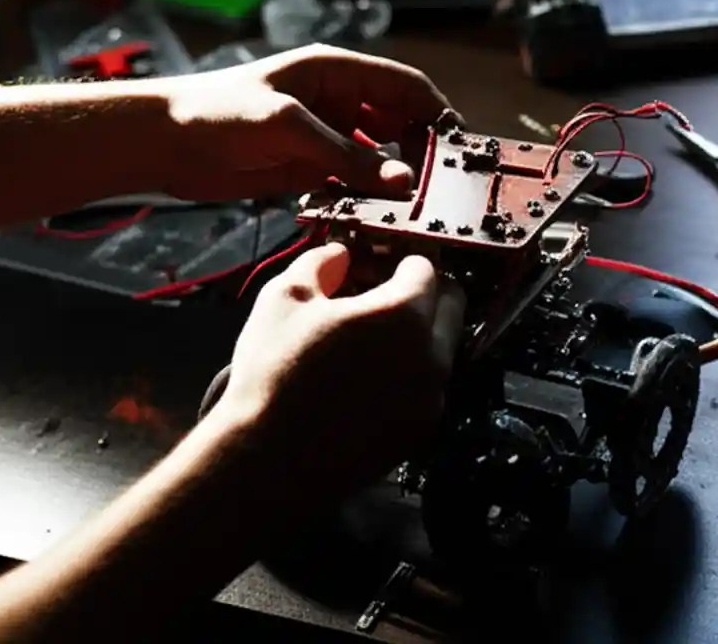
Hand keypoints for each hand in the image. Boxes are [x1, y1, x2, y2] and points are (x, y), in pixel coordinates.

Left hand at [159, 44, 451, 200]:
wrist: (165, 143)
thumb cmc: (218, 114)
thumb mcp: (288, 126)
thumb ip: (346, 155)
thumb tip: (402, 181)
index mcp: (336, 72)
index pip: (404, 87)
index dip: (435, 113)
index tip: (459, 147)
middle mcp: (337, 102)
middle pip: (397, 125)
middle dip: (418, 154)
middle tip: (439, 190)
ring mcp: (323, 137)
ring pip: (376, 160)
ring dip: (391, 183)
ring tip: (411, 210)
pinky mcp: (307, 170)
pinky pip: (350, 184)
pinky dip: (364, 199)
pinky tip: (374, 218)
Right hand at [214, 242, 464, 492]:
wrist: (268, 463)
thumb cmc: (274, 372)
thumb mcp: (285, 299)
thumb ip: (321, 265)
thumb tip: (341, 255)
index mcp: (404, 315)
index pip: (426, 269)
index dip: (401, 261)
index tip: (378, 265)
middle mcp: (432, 356)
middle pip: (449, 307)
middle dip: (424, 293)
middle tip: (383, 295)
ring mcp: (432, 399)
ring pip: (442, 350)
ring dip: (419, 335)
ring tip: (372, 340)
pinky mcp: (421, 434)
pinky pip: (428, 389)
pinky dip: (411, 374)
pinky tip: (370, 380)